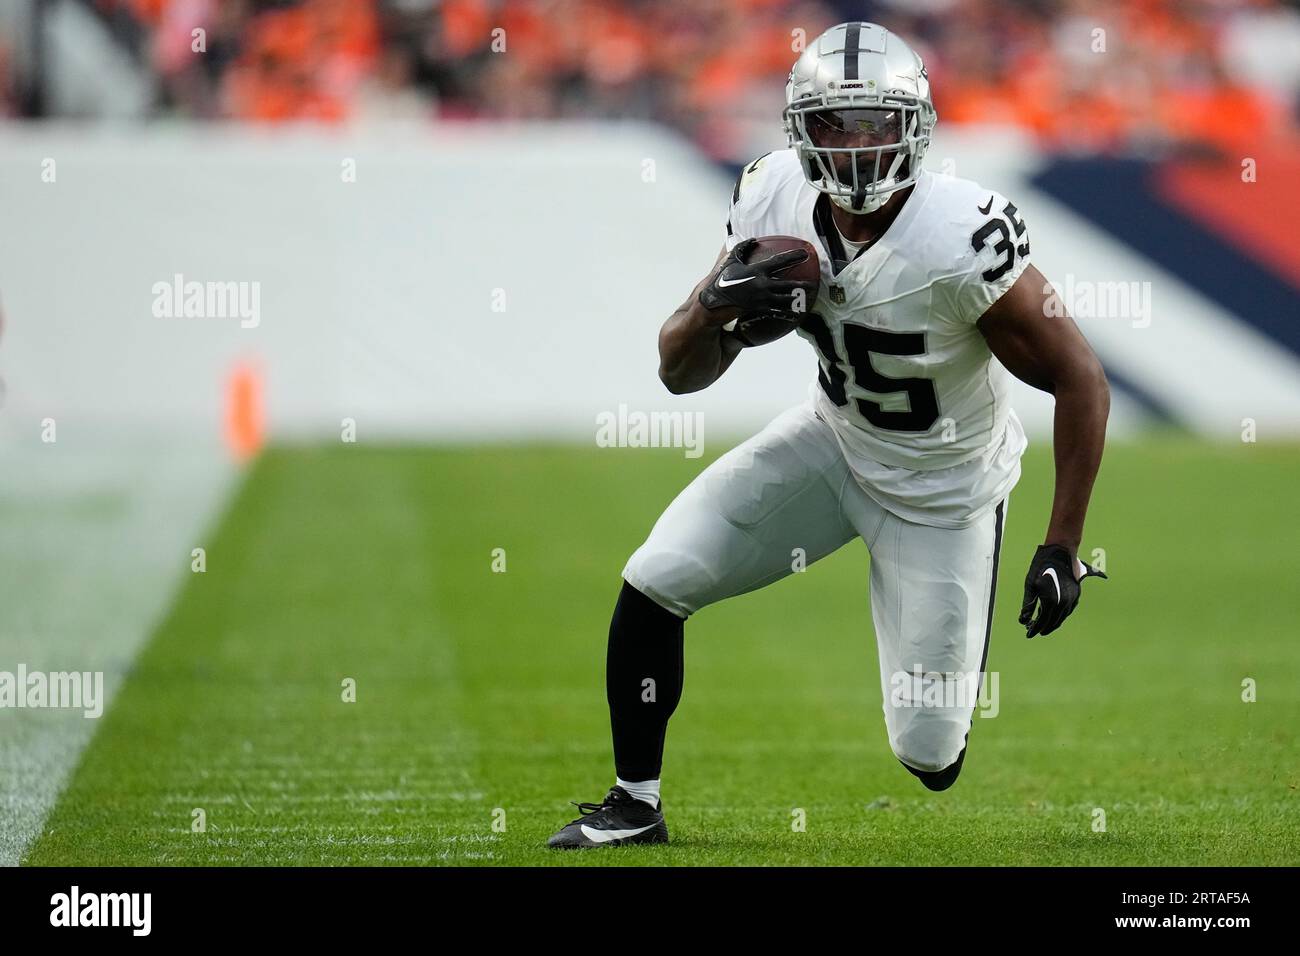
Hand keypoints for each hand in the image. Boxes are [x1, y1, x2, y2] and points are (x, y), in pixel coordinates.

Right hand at [698, 238, 815, 316]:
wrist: (715, 299)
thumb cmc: (723, 278)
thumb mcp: (731, 260)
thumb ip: (742, 248)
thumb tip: (753, 239)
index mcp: (758, 271)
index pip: (780, 262)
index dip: (794, 257)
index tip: (805, 253)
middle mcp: (762, 285)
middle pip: (786, 285)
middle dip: (800, 285)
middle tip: (812, 284)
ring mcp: (761, 298)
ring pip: (783, 300)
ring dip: (796, 300)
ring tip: (806, 300)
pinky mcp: (758, 309)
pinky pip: (775, 312)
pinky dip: (785, 314)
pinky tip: (794, 316)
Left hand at [1019, 544, 1106, 637]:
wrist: (1060, 552)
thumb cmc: (1041, 566)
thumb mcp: (1030, 584)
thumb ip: (1028, 603)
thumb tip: (1023, 619)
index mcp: (1050, 600)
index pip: (1042, 621)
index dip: (1035, 629)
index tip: (1029, 634)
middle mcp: (1063, 602)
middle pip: (1053, 621)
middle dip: (1043, 628)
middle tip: (1035, 632)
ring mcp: (1072, 598)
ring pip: (1062, 617)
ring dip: (1053, 623)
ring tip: (1044, 627)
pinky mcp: (1076, 594)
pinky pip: (1068, 610)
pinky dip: (1060, 616)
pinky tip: (1054, 617)